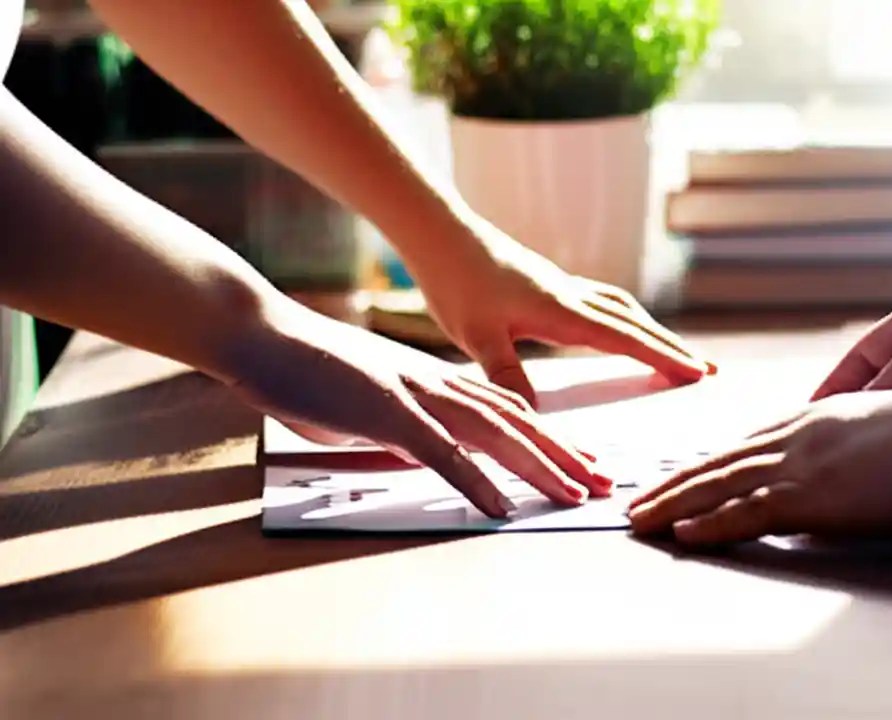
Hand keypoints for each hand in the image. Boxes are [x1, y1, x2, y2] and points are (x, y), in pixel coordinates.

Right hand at [223, 301, 610, 517]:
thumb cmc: (308, 372)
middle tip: (604, 482)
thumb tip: (422, 455)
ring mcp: (416, 395)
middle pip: (517, 422)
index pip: (507, 412)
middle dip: (564, 454)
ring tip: (575, 495)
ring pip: (495, 435)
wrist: (261, 335)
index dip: (549, 438)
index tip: (581, 461)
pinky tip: (501, 508)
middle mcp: (438, 385)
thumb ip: (401, 429)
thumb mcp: (368, 406)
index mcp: (435, 382)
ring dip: (539, 468)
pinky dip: (476, 482)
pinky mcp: (388, 411)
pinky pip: (442, 452)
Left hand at [401, 212, 711, 403]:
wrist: (441, 236)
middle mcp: (572, 296)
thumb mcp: (477, 337)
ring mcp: (563, 287)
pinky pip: (604, 302)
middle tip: (707, 370)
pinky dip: (626, 318)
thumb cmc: (456, 285)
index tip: (697, 372)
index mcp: (562, 312)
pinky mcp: (551, 284)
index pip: (625, 339)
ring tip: (674, 352)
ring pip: (622, 308)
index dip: (663, 357)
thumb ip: (507, 375)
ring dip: (652, 331)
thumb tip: (534, 417)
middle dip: (672, 348)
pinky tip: (619, 326)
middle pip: (636, 323)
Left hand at [627, 380, 891, 543]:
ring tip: (640, 518)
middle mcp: (801, 433)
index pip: (754, 441)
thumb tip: (862, 485)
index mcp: (823, 417)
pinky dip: (708, 523)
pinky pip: (745, 511)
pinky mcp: (812, 491)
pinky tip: (681, 532)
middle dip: (678, 481)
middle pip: (722, 460)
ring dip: (673, 502)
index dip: (716, 460)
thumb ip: (871, 454)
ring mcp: (802, 461)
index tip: (690, 470)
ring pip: (718, 483)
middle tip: (645, 496)